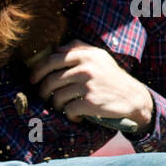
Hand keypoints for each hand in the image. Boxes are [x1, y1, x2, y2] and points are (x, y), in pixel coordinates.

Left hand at [29, 40, 153, 131]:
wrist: (133, 97)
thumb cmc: (111, 77)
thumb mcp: (99, 57)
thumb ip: (78, 49)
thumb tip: (54, 48)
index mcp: (85, 54)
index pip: (51, 60)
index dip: (37, 71)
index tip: (32, 79)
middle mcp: (86, 67)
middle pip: (50, 80)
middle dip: (42, 91)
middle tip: (43, 97)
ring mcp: (88, 85)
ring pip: (57, 97)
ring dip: (56, 105)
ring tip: (63, 107)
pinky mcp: (90, 102)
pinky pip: (68, 110)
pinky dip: (70, 116)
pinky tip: (76, 116)